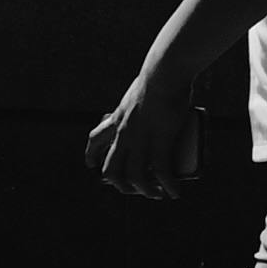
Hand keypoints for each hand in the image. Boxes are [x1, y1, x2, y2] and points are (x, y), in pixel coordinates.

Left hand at [88, 70, 200, 209]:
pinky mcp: (160, 140)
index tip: (92, 166)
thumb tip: (161, 96)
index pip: (95, 140)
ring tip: (157, 195)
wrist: (165, 72)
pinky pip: (161, 171)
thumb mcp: (144, 87)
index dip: (91, 156)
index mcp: (116, 118)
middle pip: (111, 169)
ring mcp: (139, 139)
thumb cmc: (160, 74)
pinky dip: (168, 186)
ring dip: (146, 191)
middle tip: (134, 189)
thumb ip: (147, 95)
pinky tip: (175, 192)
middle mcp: (123, 133)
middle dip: (120, 185)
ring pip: (135, 176)